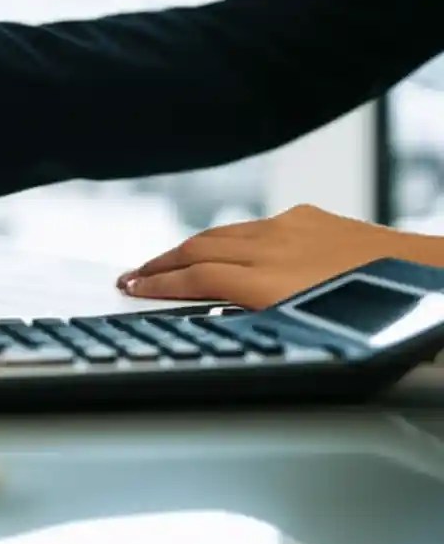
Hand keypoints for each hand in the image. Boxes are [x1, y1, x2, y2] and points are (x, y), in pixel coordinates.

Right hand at [118, 204, 443, 308]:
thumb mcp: (306, 328)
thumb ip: (253, 315)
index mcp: (269, 280)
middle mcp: (275, 247)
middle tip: (131, 274)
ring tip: (164, 260)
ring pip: (224, 232)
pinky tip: (224, 245)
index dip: (158, 283)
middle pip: (199, 248)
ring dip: (187, 247)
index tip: (130, 288)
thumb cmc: (379, 313)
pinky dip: (226, 237)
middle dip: (160, 262)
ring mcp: (293, 227)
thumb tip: (213, 311)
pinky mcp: (311, 216)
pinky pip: (256, 224)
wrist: (430, 274)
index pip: (197, 277)